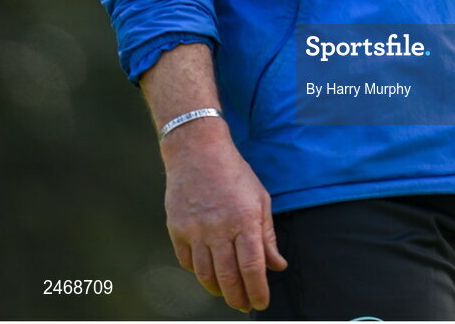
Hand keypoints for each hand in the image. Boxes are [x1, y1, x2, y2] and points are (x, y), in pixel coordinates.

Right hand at [160, 118, 287, 311]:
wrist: (197, 150)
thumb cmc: (233, 172)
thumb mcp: (259, 198)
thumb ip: (267, 235)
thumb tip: (277, 265)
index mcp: (244, 219)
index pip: (252, 267)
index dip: (258, 291)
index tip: (262, 303)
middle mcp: (219, 228)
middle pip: (228, 278)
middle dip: (239, 298)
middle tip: (245, 305)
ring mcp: (195, 230)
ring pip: (206, 276)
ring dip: (219, 291)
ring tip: (228, 293)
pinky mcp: (177, 229)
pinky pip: (187, 262)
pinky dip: (199, 273)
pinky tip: (208, 273)